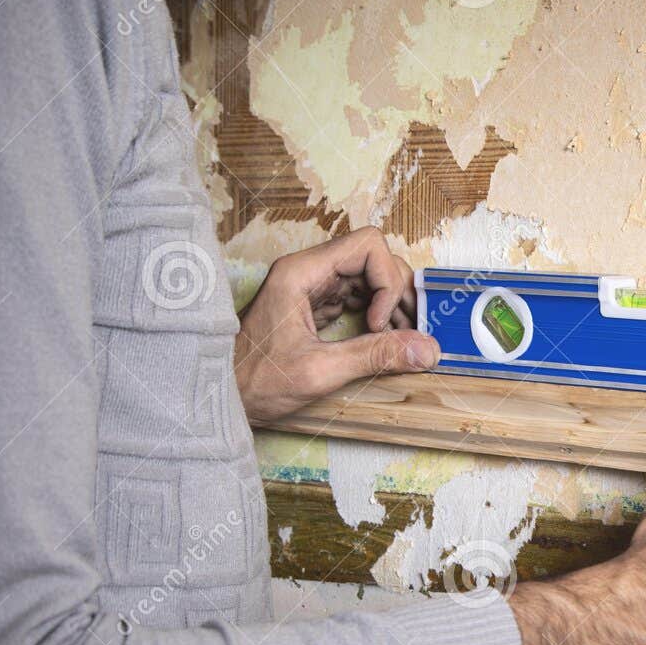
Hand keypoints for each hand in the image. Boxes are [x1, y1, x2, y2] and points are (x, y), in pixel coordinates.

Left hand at [234, 227, 439, 424]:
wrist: (218, 398)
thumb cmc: (253, 382)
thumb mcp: (319, 371)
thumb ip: (375, 356)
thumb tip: (427, 349)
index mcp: (301, 273)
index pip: (367, 246)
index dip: (386, 281)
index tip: (380, 323)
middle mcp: (307, 272)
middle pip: (372, 258)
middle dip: (396, 291)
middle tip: (405, 331)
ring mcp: (311, 288)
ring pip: (367, 277)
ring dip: (391, 304)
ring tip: (399, 338)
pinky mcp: (314, 307)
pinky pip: (356, 297)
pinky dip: (377, 315)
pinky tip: (381, 340)